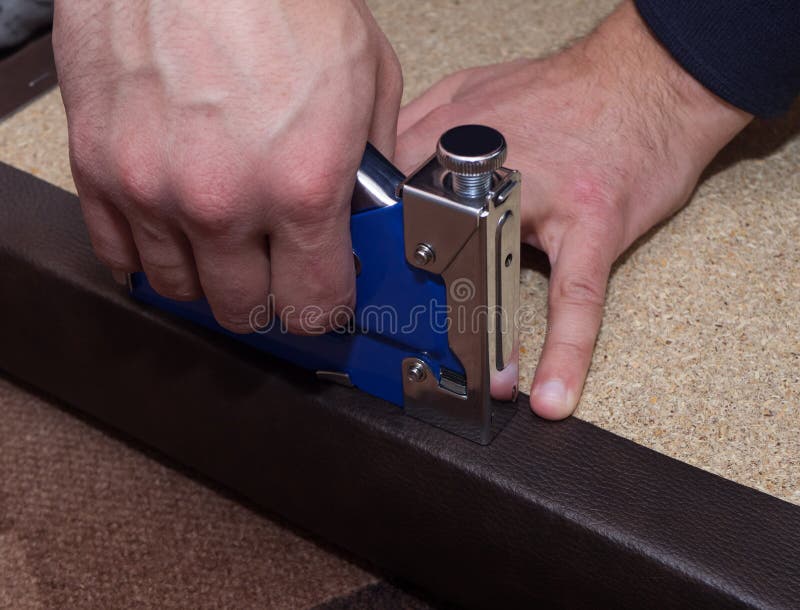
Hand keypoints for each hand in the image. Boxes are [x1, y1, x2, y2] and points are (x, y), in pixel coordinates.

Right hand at [53, 0, 401, 332]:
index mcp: (301, 185)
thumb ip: (369, 159)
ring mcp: (151, 189)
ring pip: (180, 289)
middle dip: (267, 303)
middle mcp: (223, 201)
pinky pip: (116, 252)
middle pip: (244, 310)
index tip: (322, 303)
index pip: (314, 302)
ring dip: (208, 281)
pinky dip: (146, 257)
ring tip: (224, 251)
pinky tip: (170, 239)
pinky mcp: (98, 167)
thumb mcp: (367, 76)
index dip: (324, 310)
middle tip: (275, 280)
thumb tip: (361, 207)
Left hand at [396, 1, 750, 418]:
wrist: (652, 79)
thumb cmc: (567, 92)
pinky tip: (548, 397)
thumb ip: (423, 125)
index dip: (364, 244)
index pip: (385, 193)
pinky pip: (576, 295)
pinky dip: (564, 351)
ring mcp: (545, 198)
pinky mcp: (594, 225)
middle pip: (424, 238)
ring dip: (474, 331)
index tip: (354, 286)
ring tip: (466, 380)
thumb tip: (382, 168)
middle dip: (406, 293)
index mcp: (452, 135)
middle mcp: (491, 166)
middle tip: (394, 341)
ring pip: (493, 271)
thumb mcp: (474, 90)